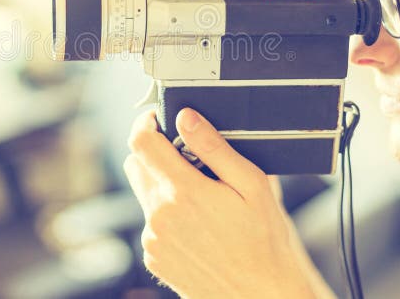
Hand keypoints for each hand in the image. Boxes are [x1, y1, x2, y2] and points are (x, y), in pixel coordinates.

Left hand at [124, 108, 315, 298]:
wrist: (258, 294)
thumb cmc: (262, 240)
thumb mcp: (251, 185)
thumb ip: (214, 148)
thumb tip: (186, 117)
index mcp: (183, 192)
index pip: (141, 142)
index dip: (146, 123)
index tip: (158, 119)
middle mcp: (160, 215)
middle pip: (137, 164)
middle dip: (156, 154)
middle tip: (189, 161)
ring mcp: (153, 239)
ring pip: (144, 193)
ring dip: (163, 185)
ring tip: (200, 198)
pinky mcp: (153, 256)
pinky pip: (150, 222)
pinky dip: (166, 215)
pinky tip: (197, 225)